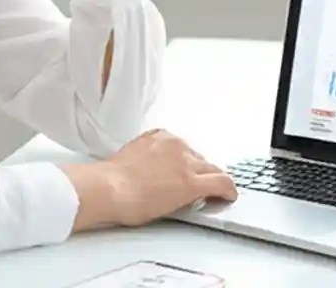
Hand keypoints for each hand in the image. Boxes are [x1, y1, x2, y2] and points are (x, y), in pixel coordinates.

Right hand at [61, 129, 236, 230]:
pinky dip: (227, 190)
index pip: (182, 149)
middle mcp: (176, 144)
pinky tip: (228, 197)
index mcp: (159, 137)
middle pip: (199, 159)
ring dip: (212, 182)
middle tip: (196, 189)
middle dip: (199, 173)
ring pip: (212, 170)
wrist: (107, 188)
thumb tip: (154, 174)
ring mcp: (186, 163)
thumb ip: (148, 160)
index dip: (186, 165)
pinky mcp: (192, 183)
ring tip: (213, 195)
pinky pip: (222, 183)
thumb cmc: (109, 179)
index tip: (184, 173)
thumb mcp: (130, 158)